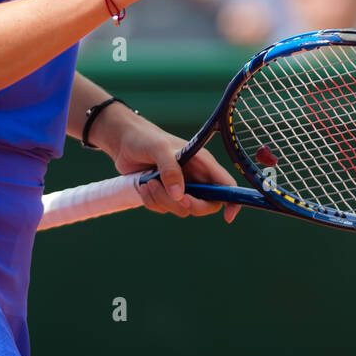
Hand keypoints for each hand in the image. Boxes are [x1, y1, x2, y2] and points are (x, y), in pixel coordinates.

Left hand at [111, 121, 240, 223]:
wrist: (124, 142)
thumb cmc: (145, 138)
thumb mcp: (159, 148)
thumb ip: (171, 169)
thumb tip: (179, 195)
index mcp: (203, 163)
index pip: (226, 185)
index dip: (232, 201)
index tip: (228, 216)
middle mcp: (195, 177)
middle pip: (206, 204)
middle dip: (190, 205)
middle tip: (176, 198)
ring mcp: (180, 187)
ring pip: (181, 209)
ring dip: (164, 201)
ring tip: (149, 183)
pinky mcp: (165, 194)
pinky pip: (164, 208)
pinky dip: (153, 202)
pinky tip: (144, 185)